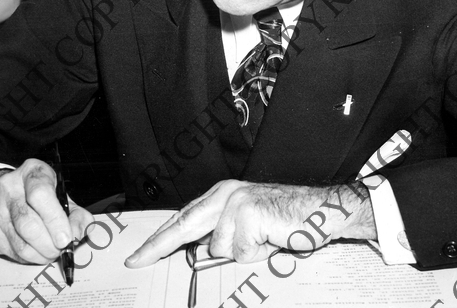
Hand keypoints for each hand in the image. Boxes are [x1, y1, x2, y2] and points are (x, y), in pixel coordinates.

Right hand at [0, 159, 93, 263]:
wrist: (10, 193)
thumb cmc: (42, 194)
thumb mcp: (63, 195)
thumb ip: (77, 214)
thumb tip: (78, 234)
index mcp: (31, 172)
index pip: (40, 195)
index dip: (55, 219)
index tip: (66, 238)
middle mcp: (9, 189)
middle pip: (28, 224)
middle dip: (49, 243)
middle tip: (62, 249)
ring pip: (20, 244)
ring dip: (41, 254)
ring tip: (53, 252)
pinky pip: (12, 253)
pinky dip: (30, 258)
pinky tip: (39, 252)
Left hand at [126, 180, 374, 267]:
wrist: (322, 210)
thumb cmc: (287, 222)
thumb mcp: (248, 230)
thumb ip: (222, 237)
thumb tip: (197, 253)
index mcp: (222, 195)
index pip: (182, 220)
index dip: (158, 240)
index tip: (136, 256)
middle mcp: (225, 194)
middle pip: (182, 226)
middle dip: (157, 247)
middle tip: (133, 262)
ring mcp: (235, 202)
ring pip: (218, 249)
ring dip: (241, 254)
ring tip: (265, 242)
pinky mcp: (248, 213)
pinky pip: (239, 251)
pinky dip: (256, 254)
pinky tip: (271, 240)